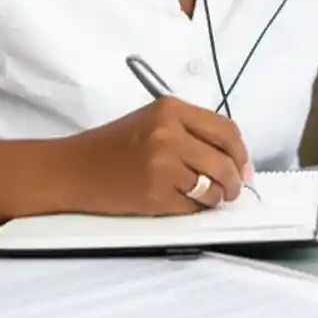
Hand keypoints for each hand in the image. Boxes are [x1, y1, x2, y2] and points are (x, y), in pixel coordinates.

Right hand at [50, 96, 249, 214]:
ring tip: (208, 195)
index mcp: (170, 109)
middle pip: (224, 161)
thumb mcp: (153, 120)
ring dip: (216, 196)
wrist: (73, 169)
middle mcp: (168, 134)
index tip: (243, 165)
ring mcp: (162, 166)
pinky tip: (182, 200)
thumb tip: (238, 161)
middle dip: (235, 180)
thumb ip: (193, 132)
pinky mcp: (155, 194)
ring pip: (212, 187)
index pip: (226, 130)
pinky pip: (193, 206)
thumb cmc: (113, 145)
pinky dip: (194, 207)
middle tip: (233, 188)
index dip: (241, 152)